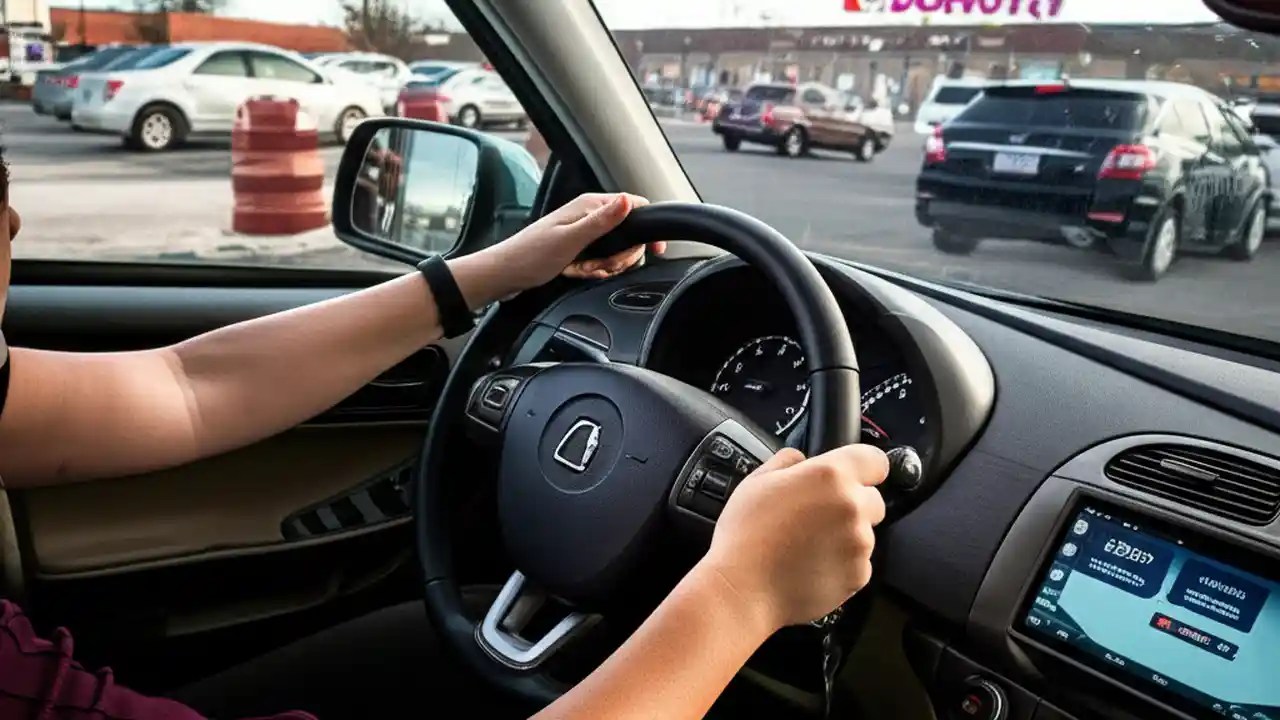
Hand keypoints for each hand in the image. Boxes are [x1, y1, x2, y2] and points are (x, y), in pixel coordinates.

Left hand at [489, 192, 664, 289]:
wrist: (505, 274)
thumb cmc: (531, 256)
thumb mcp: (571, 239)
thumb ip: (602, 220)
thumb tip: (627, 200)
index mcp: (590, 206)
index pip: (633, 206)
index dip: (647, 228)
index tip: (654, 249)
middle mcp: (589, 216)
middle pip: (629, 234)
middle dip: (620, 256)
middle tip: (598, 264)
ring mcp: (584, 233)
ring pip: (616, 251)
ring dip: (605, 265)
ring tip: (582, 268)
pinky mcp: (579, 248)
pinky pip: (601, 261)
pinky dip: (594, 270)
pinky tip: (579, 272)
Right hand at [699, 445, 887, 630]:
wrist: (744, 589)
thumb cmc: (746, 535)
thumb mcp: (757, 481)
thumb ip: (787, 461)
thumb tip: (799, 459)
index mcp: (830, 476)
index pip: (875, 461)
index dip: (865, 468)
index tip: (853, 476)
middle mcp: (852, 507)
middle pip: (873, 499)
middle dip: (853, 504)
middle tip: (817, 516)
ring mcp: (859, 544)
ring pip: (865, 533)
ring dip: (846, 535)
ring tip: (807, 545)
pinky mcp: (859, 575)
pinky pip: (859, 563)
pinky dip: (842, 564)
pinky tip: (811, 565)